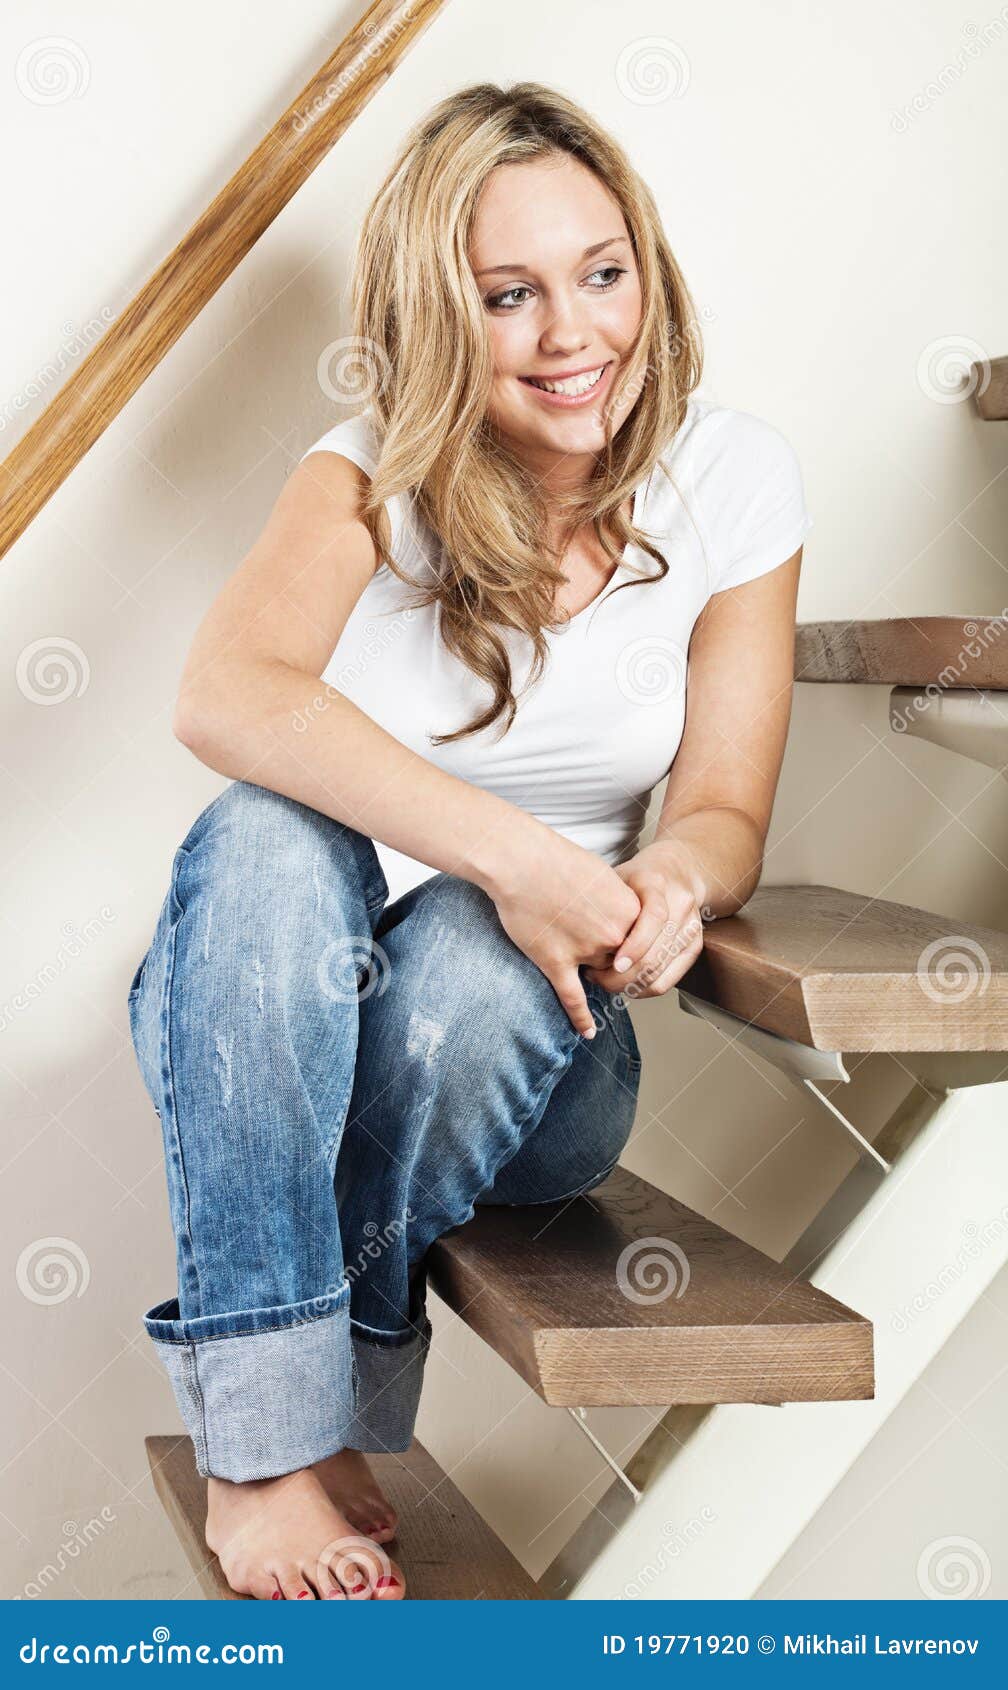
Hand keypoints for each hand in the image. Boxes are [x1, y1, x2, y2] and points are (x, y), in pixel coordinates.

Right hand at [487, 831, 642, 1038]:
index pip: (643, 944)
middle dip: (611, 960)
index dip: (630, 945)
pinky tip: (588, 1032)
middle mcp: (613, 936)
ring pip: (597, 975)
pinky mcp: (555, 962)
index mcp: (630, 912)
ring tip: (575, 952)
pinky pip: (573, 999)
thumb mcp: (604, 876)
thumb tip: (624, 921)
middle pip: (621, 962)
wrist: (520, 860)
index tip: (622, 944)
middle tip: (595, 946)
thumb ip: (618, 904)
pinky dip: (581, 1019)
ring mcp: (584, 952)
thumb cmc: (558, 861)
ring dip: (589, 970)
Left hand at [582, 839, 706, 1000]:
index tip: (613, 963)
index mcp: (658, 883)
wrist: (676, 870)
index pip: (655, 917)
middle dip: (622, 976)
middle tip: (594, 978)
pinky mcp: (693, 947)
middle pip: (656, 953)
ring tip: (605, 980)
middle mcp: (680, 904)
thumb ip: (602, 902)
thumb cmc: (636, 876)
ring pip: (660, 972)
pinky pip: (668, 981)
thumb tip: (576, 935)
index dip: (634, 945)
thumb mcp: (615, 877)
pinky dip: (643, 988)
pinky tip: (624, 983)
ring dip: (629, 985)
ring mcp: (691, 927)